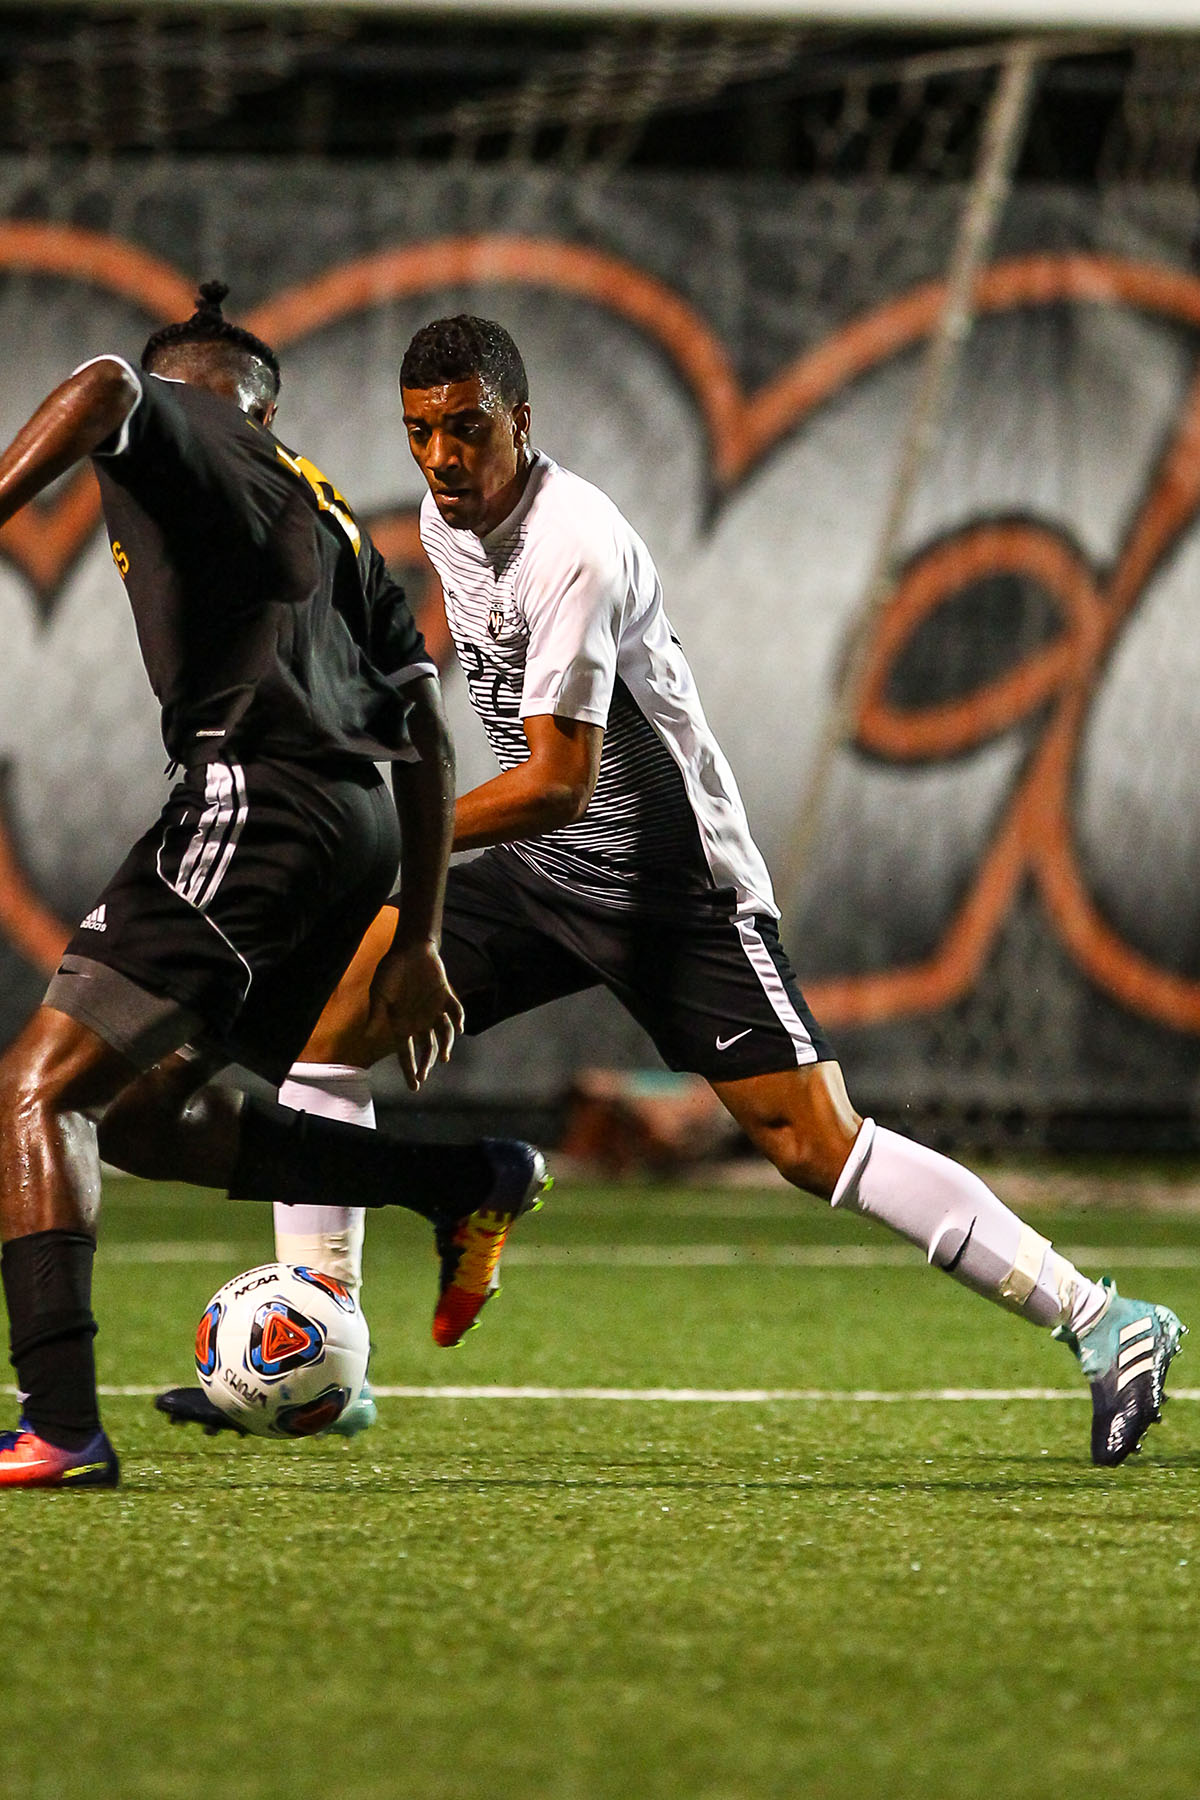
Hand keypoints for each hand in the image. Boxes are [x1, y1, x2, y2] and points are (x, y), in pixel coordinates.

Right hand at [366, 940, 464, 1092]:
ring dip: (444, 1046)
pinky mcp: (446, 996)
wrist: (408, 949)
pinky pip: (454, 1011)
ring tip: (444, 1058)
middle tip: (424, 1077)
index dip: (409, 1070)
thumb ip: (376, 1014)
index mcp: (402, 1024)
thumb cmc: (390, 972)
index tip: (414, 1087)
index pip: (405, 1053)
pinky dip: (457, 1019)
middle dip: (425, 1064)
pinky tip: (458, 1028)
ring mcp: (434, 1010)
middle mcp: (420, 1021)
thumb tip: (367, 1037)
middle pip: (425, 1049)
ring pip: (442, 1034)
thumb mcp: (379, 993)